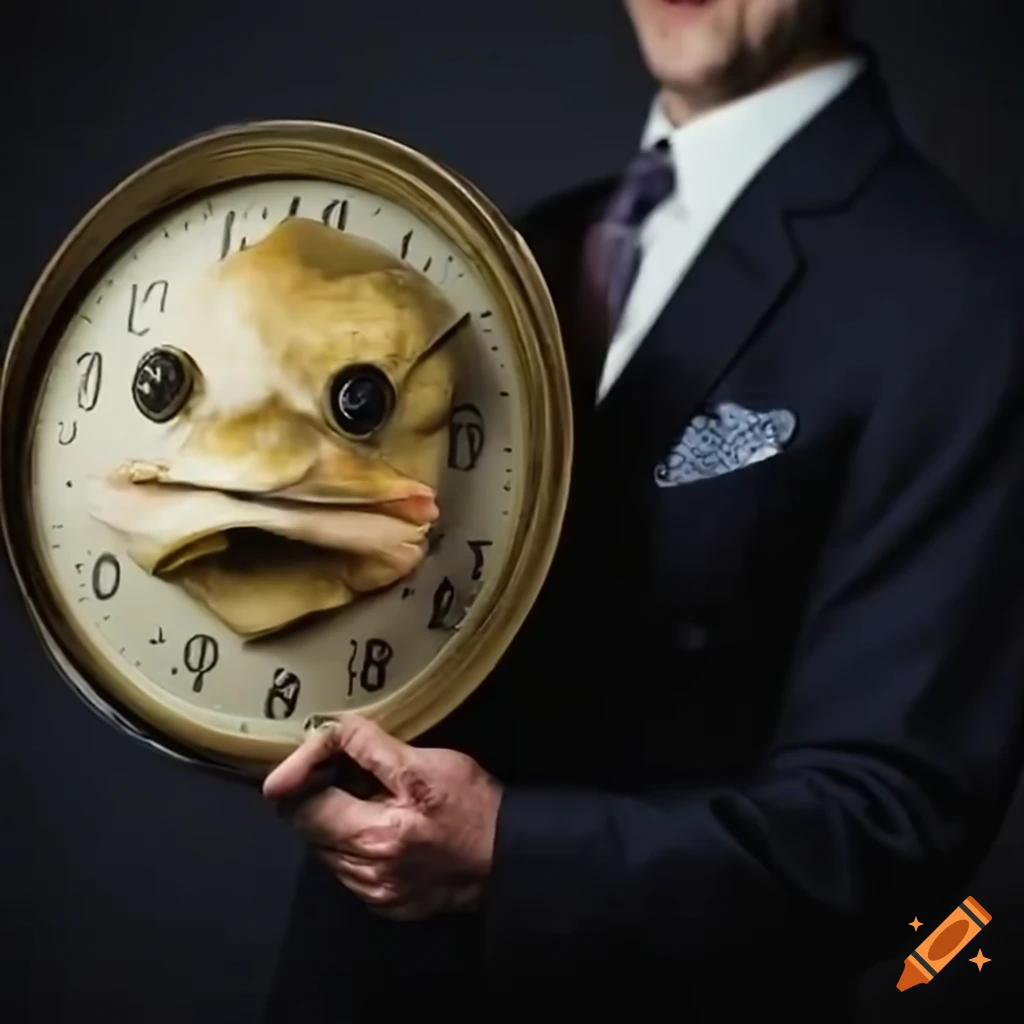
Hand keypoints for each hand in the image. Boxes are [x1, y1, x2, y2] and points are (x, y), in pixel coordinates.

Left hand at [262, 714, 502, 920]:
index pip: (303, 807)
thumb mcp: (422, 763)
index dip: (298, 777)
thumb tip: (329, 729)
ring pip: (325, 852)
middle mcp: (366, 873)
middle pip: (308, 831)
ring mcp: (375, 894)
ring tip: (363, 798)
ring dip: (333, 822)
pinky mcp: (386, 906)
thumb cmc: (470, 801)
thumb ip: (368, 746)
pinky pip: (348, 871)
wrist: (510, 855)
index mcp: (374, 835)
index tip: (307, 759)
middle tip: (339, 771)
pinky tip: (379, 827)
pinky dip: (352, 846)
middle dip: (316, 796)